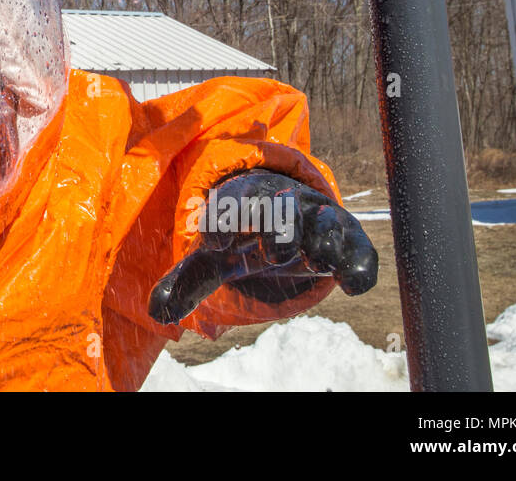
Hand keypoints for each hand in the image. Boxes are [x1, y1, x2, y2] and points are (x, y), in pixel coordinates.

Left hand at [148, 170, 376, 325]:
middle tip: (271, 251)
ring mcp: (316, 218)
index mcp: (243, 202)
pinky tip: (354, 286)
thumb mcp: (215, 257)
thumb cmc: (245, 234)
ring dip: (319, 235)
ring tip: (313, 255)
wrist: (292, 213)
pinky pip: (358, 246)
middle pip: (279, 204)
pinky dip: (360, 263)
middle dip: (275, 222)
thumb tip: (156, 312)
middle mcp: (282, 204)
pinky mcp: (346, 238)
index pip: (231, 202)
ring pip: (321, 219)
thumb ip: (187, 280)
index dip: (223, 221)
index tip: (215, 245)